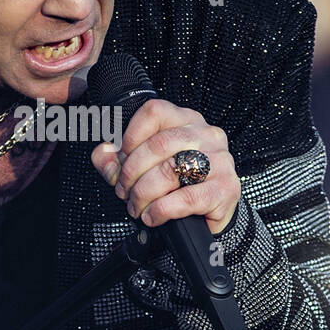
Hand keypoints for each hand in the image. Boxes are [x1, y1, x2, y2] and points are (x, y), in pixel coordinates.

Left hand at [90, 99, 239, 235]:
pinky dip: (162, 209)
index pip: (155, 112)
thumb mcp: (143, 168)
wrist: (208, 217)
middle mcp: (207, 135)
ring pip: (171, 170)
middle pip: (159, 144)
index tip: (120, 158)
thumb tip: (103, 154)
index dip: (130, 135)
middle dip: (132, 172)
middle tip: (123, 191)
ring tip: (136, 206)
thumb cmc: (177, 186)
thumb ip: (117, 159)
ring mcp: (220, 161)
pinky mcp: (226, 189)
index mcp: (186, 121)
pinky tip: (152, 216)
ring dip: (144, 193)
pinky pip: (187, 197)